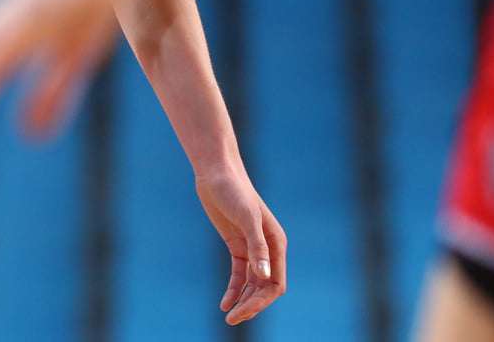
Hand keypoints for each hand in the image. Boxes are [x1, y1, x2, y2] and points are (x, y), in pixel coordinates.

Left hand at [196, 162, 287, 325]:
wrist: (217, 172)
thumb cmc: (234, 191)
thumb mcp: (246, 218)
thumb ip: (257, 247)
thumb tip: (264, 276)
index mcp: (277, 244)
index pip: (276, 284)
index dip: (262, 301)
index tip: (243, 311)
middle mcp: (268, 249)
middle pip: (264, 288)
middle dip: (251, 305)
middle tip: (232, 320)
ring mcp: (252, 248)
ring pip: (252, 284)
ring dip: (243, 301)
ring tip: (229, 316)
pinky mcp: (237, 245)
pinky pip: (239, 275)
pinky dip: (233, 290)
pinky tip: (224, 303)